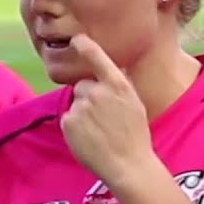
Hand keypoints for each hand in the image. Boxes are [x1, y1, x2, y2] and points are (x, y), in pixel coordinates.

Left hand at [60, 34, 157, 187]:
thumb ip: (121, 85)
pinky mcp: (68, 121)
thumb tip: (115, 68)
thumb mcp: (135, 103)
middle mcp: (97, 92)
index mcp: (117, 85)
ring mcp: (81, 106)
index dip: (86, 46)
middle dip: (89, 96)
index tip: (77, 39)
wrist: (127, 164)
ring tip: (99, 130)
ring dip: (83, 112)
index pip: (98, 58)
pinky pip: (69, 118)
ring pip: (76, 102)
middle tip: (104, 118)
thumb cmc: (135, 135)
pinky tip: (90, 138)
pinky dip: (75, 127)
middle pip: (83, 86)